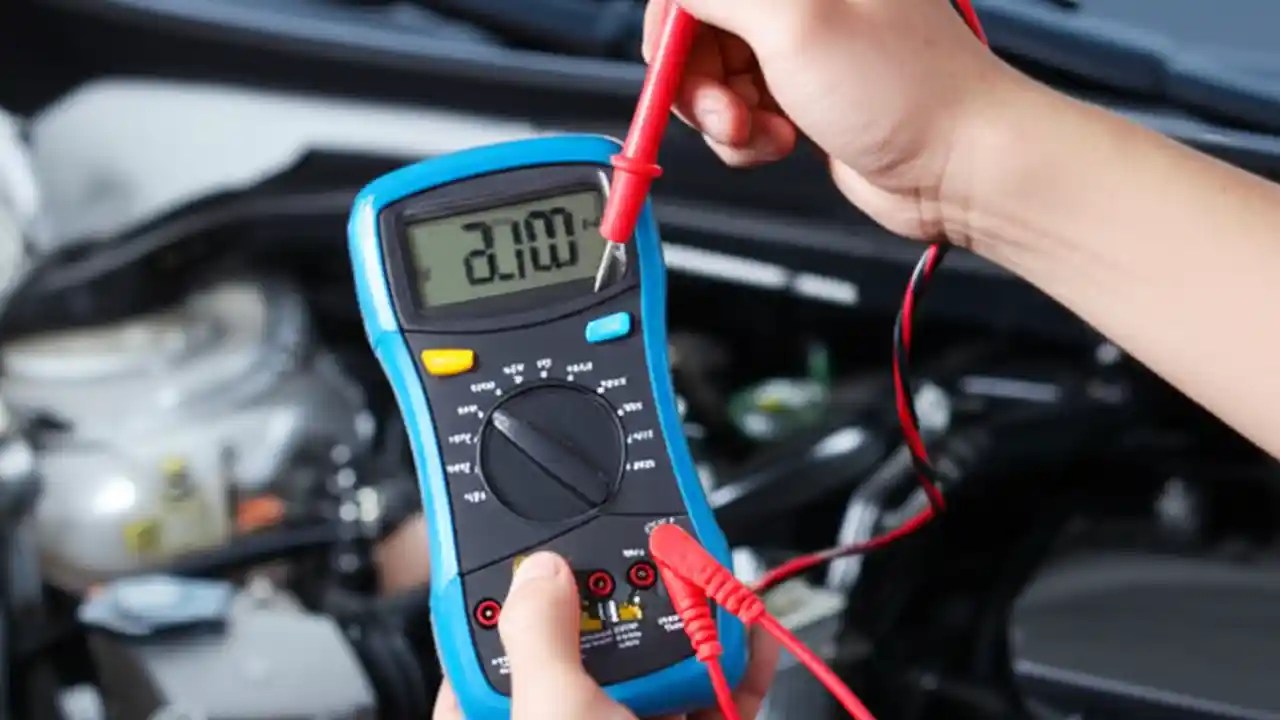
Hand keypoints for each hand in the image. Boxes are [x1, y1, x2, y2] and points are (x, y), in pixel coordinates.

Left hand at [432, 552, 780, 719]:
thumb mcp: (551, 716)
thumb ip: (539, 636)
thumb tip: (538, 572)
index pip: (496, 642)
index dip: (529, 586)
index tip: (563, 541)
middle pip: (589, 643)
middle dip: (632, 599)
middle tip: (660, 554)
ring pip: (654, 672)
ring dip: (690, 628)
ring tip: (713, 588)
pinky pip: (705, 703)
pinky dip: (732, 672)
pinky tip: (749, 641)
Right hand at [643, 0, 1019, 241]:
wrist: (960, 166)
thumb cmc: (903, 92)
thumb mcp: (794, 21)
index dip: (673, 20)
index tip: (668, 60)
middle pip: (701, 26)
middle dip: (697, 78)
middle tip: (725, 112)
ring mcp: (803, 44)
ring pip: (715, 73)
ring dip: (723, 115)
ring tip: (763, 134)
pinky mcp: (804, 93)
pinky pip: (741, 109)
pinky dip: (746, 136)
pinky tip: (780, 144)